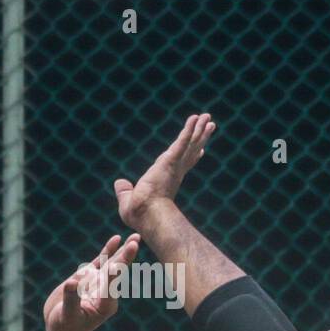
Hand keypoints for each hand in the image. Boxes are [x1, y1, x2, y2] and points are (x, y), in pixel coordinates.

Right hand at [43, 233, 140, 330]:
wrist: (61, 327)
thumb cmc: (64, 326)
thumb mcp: (67, 315)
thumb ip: (71, 300)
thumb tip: (71, 284)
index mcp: (104, 305)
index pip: (110, 286)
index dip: (114, 273)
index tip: (119, 263)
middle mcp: (106, 292)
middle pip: (117, 271)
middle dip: (126, 256)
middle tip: (136, 241)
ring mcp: (99, 283)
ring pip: (112, 263)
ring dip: (123, 250)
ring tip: (135, 237)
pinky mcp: (91, 277)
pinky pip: (102, 261)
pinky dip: (109, 250)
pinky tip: (117, 239)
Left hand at [113, 113, 214, 231]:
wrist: (147, 213)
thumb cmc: (139, 214)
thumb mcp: (128, 200)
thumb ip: (124, 190)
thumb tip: (119, 183)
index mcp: (167, 181)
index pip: (183, 165)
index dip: (192, 157)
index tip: (200, 150)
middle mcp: (176, 171)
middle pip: (191, 150)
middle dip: (201, 137)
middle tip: (210, 126)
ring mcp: (175, 165)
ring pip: (190, 142)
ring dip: (199, 129)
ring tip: (208, 116)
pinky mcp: (171, 159)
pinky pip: (182, 141)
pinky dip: (189, 129)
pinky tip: (195, 118)